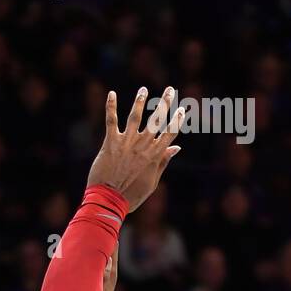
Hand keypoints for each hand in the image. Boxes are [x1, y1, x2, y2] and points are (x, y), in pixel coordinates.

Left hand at [87, 87, 182, 212]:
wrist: (108, 201)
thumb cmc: (131, 196)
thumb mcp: (152, 182)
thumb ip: (163, 162)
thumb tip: (176, 147)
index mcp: (153, 156)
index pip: (169, 134)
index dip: (177, 120)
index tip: (182, 109)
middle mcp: (142, 146)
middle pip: (156, 120)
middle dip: (164, 103)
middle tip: (170, 89)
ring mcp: (126, 143)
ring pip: (135, 117)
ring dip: (140, 101)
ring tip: (143, 90)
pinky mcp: (110, 143)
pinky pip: (111, 121)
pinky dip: (111, 106)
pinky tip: (111, 93)